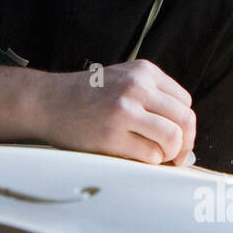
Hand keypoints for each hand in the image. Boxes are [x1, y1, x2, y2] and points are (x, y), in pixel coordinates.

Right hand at [32, 59, 195, 166]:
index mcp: (144, 72)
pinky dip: (149, 161)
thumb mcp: (122, 78)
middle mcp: (137, 87)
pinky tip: (135, 156)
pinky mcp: (112, 135)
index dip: (185, 125)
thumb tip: (183, 130)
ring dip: (170, 154)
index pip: (185, 102)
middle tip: (177, 156)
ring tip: (158, 157)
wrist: (46, 101)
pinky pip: (150, 155)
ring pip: (172, 138)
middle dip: (185, 143)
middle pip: (185, 120)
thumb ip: (151, 95)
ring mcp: (124, 111)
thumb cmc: (86, 96)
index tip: (178, 138)